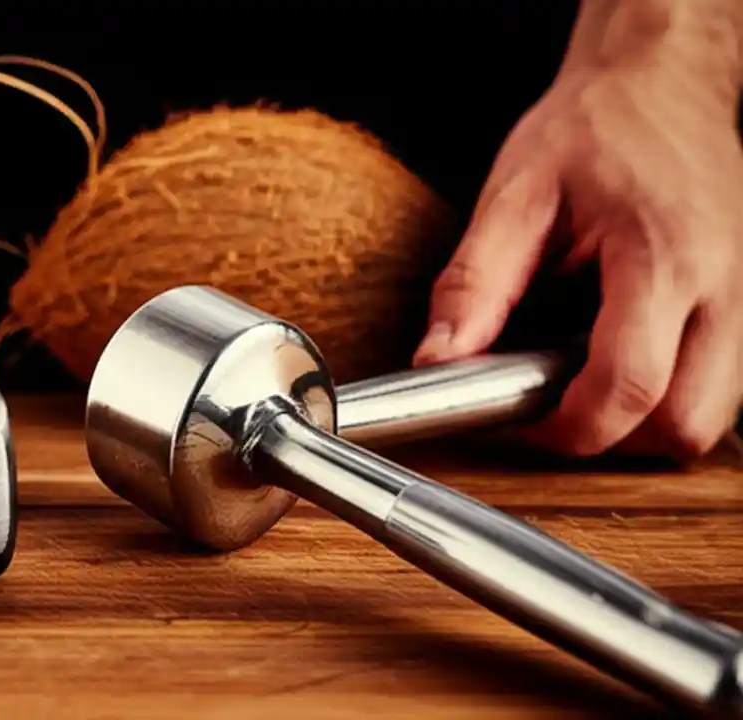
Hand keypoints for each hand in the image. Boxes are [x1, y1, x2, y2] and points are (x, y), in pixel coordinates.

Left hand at [413, 5, 742, 459]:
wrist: (663, 85)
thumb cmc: (597, 127)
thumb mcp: (516, 193)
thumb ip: (474, 281)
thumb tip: (437, 358)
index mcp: (662, 259)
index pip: (629, 386)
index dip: (568, 427)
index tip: (522, 418)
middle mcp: (721, 291)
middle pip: (685, 424)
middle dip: (614, 437)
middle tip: (554, 407)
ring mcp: (742, 303)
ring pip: (707, 417)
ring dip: (643, 421)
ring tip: (582, 376)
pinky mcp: (739, 309)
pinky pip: (714, 386)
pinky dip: (665, 394)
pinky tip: (617, 355)